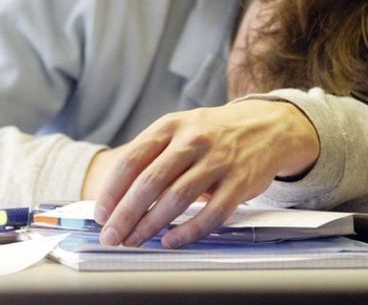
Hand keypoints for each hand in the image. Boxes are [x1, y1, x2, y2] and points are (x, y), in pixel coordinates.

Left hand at [89, 99, 318, 247]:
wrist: (266, 126)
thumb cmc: (211, 133)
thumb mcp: (178, 130)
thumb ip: (150, 155)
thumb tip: (116, 196)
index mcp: (170, 126)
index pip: (132, 160)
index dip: (112, 191)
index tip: (101, 214)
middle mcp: (192, 140)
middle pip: (150, 182)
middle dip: (126, 214)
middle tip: (112, 236)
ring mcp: (218, 160)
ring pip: (176, 198)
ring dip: (151, 225)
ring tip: (135, 241)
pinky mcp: (240, 182)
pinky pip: (211, 213)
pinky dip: (188, 231)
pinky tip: (172, 241)